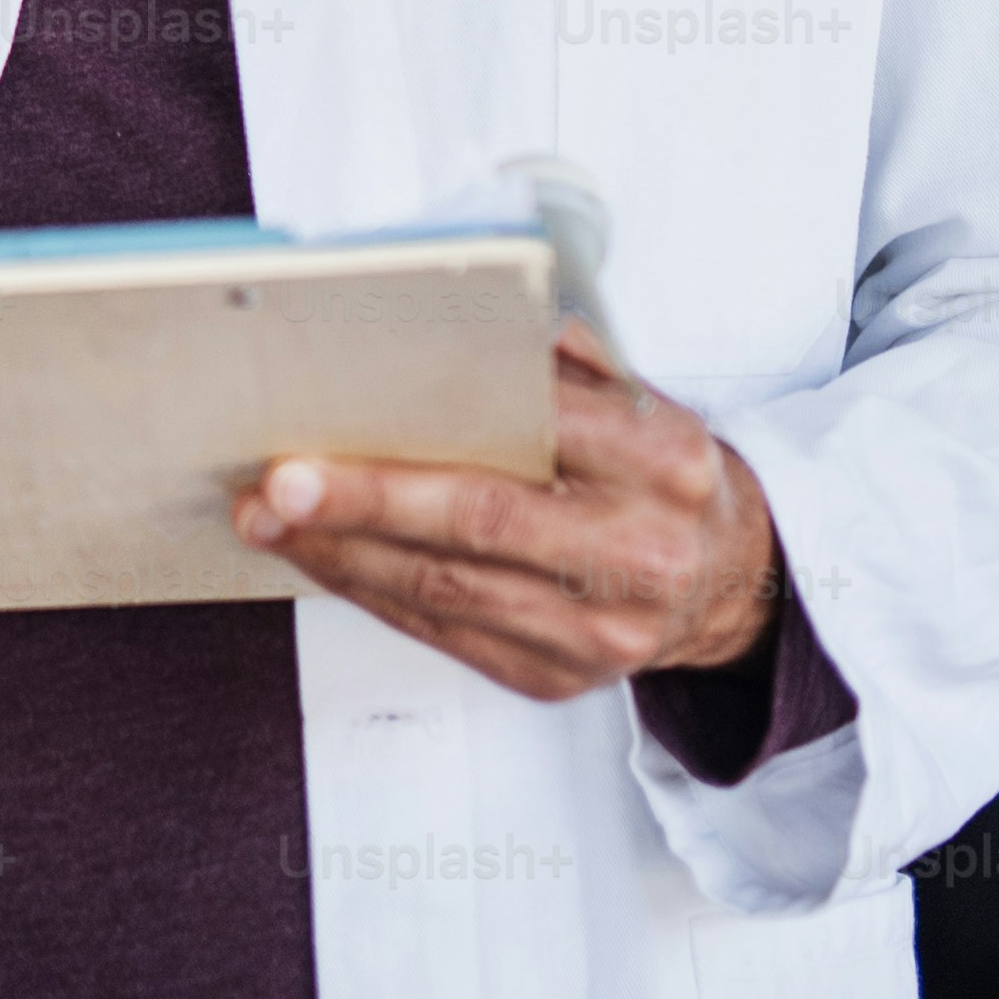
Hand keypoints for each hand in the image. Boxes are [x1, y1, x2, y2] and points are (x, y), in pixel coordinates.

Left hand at [226, 329, 784, 698]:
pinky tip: (321, 557)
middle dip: (362, 505)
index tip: (335, 423)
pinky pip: (443, 633)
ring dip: (343, 555)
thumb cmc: (656, 471)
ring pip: (447, 590)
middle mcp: (640, 551)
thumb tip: (446, 320)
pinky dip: (371, 591)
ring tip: (269, 518)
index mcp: (663, 459)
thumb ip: (556, 359)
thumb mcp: (636, 395)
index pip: (533, 438)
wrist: (729, 578)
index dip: (437, 432)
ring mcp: (602, 630)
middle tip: (275, 485)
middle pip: (478, 527)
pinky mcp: (560, 678)